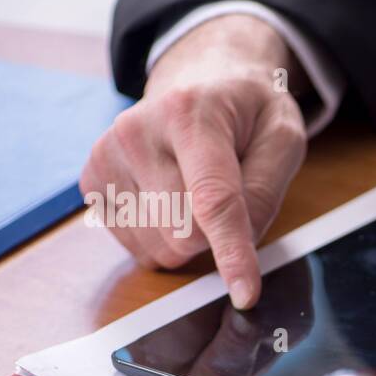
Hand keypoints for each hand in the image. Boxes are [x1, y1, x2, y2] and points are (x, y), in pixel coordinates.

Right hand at [80, 14, 307, 307]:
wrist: (198, 80)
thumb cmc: (246, 111)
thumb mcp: (283, 137)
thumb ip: (266, 189)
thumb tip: (240, 242)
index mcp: (190, 113)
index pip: (212, 199)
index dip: (231, 252)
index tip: (245, 294)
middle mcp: (136, 131)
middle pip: (185, 235)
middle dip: (218, 234)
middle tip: (229, 192)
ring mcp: (106, 156)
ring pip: (160, 249)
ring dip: (191, 237)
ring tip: (197, 188)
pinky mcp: (92, 181)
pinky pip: (139, 248)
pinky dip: (165, 237)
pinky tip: (172, 198)